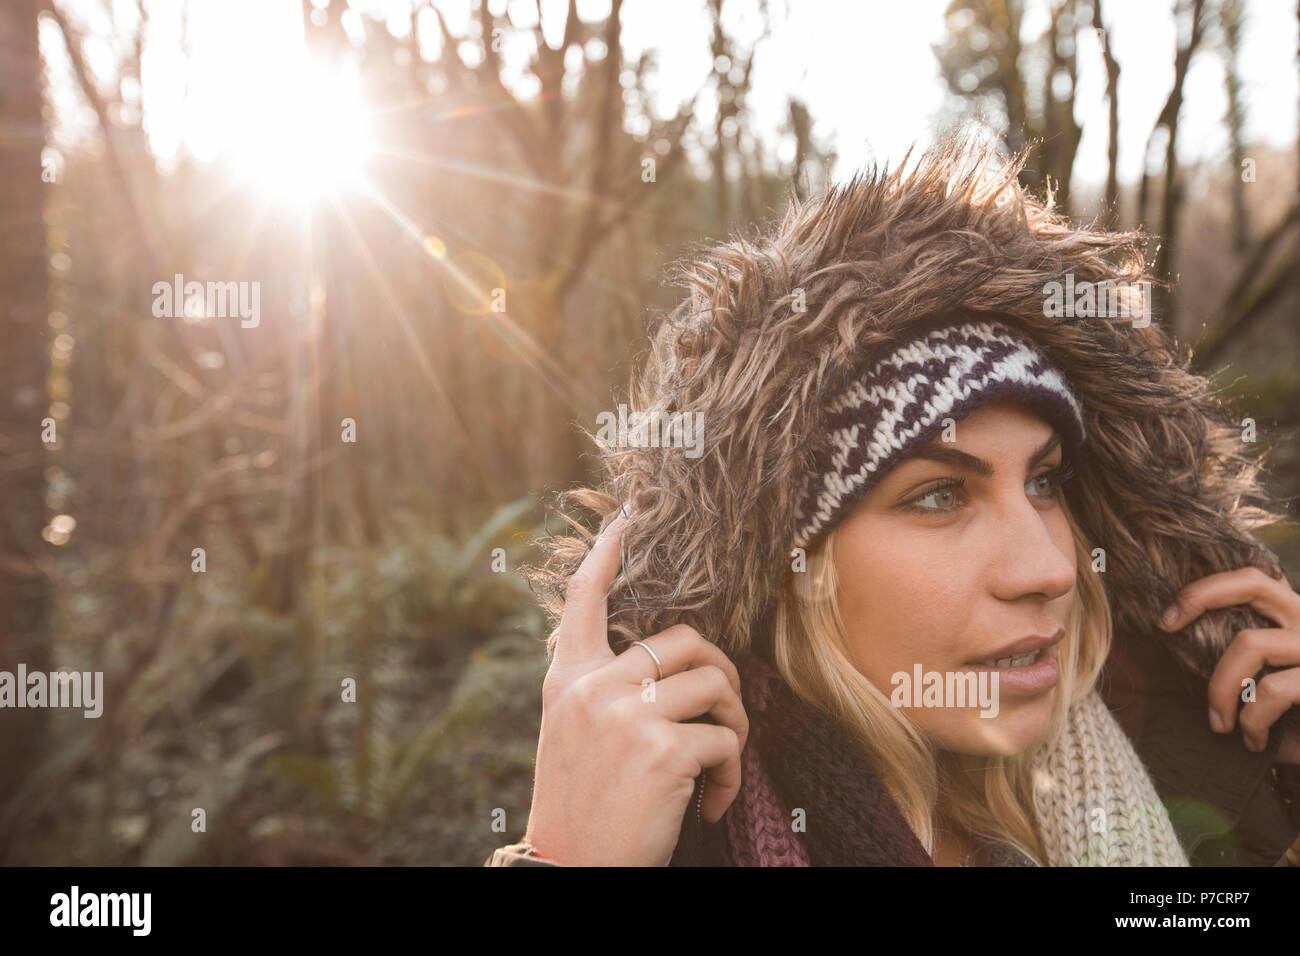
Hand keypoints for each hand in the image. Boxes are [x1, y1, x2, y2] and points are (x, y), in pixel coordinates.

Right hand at [523, 514, 748, 865]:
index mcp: (567, 678)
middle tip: (726, 709)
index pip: (584, 599)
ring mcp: (628, 715)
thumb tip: (664, 664)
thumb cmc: (578, 804)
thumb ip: (601, 689)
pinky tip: (711, 803)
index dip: (607, 554)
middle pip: (687, 640)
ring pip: (716, 683)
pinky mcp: (663, 751)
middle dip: (723, 671)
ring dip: (735, 724)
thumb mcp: (569, 733)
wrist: (568, 868)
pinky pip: (726, 741)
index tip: (628, 518)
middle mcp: (594, 686)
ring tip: (720, 762)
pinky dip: (731, 775)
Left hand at [1160, 566, 1299, 761]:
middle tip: (1167, 628)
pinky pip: (1273, 689)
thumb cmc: (1294, 723)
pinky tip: (1254, 742)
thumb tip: (1177, 642)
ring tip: (1219, 724)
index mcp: (1294, 618)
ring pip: (1250, 643)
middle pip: (1254, 584)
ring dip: (1221, 688)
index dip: (1206, 589)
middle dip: (1201, 598)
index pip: (1252, 580)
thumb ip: (1238, 660)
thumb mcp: (1262, 685)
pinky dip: (1253, 720)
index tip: (1167, 619)